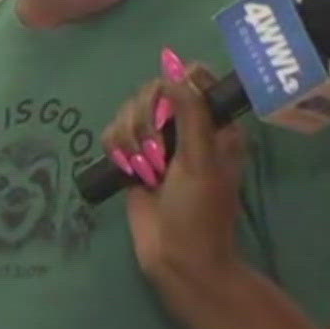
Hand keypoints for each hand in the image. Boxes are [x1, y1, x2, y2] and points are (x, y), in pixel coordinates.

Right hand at [102, 49, 248, 289]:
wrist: (177, 260)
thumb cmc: (199, 212)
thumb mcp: (200, 160)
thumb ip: (191, 112)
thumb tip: (174, 69)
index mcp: (215, 122)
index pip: (194, 77)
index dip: (174, 85)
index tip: (166, 109)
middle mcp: (187, 126)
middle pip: (153, 90)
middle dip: (145, 119)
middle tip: (155, 154)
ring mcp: (159, 142)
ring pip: (129, 111)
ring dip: (130, 138)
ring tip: (144, 170)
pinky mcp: (134, 158)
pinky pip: (114, 133)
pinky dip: (115, 148)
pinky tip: (127, 170)